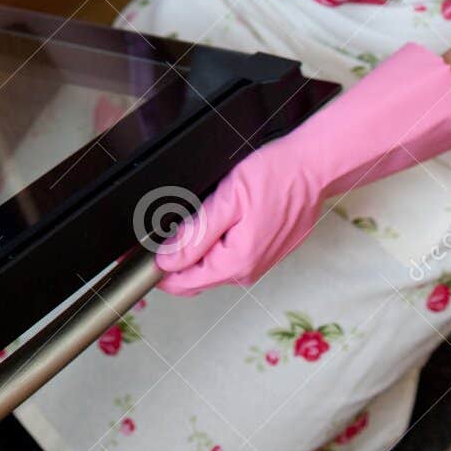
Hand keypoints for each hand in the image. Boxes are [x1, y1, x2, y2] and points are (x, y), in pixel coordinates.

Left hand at [155, 135, 324, 292]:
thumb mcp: (228, 199)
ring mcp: (258, 263)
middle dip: (173, 261)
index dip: (155, 270)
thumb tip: (166, 261)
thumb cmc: (276, 175)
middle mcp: (248, 271)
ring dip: (195, 251)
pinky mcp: (266, 253)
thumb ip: (195, 234)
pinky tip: (215, 220)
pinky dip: (215, 245)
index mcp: (236, 262)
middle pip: (195, 278)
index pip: (181, 283)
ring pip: (212, 266)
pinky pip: (230, 257)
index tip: (137, 255)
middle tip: (159, 231)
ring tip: (189, 219)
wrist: (314, 167)